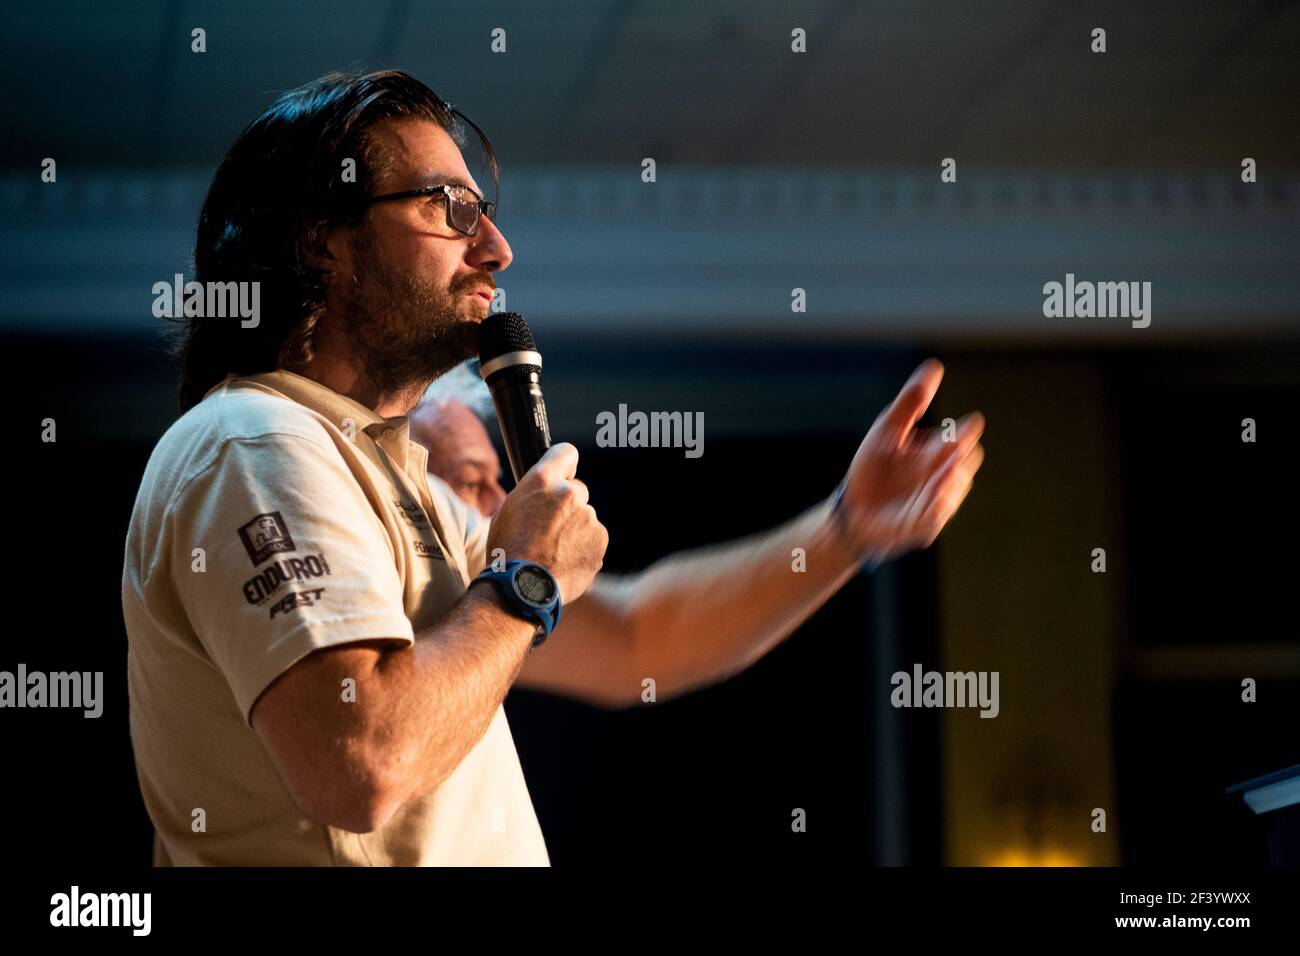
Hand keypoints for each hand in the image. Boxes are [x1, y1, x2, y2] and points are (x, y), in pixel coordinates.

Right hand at [486, 443, 608, 603]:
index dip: (565, 464)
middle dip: (567, 507)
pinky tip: (564, 562)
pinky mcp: (600, 539)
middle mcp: (569, 493)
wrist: (523, 588)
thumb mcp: (508, 511)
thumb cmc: (508, 551)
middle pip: (577, 491)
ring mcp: (588, 516)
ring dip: (575, 531)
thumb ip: (534, 495)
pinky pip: (594, 539)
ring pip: (585, 518)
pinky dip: (584, 549)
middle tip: (549, 530)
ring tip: (553, 552)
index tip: (565, 474)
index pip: (565, 453)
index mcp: (542, 480)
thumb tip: (546, 493)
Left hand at [835, 359, 984, 560]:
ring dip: (948, 484)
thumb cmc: (873, 467)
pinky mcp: (922, 527)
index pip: (962, 439)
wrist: (852, 508)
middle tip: (952, 449)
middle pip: (965, 466)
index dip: (966, 432)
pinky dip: (933, 508)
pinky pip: (934, 519)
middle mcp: (942, 478)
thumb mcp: (888, 430)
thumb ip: (911, 402)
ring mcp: (935, 504)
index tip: (971, 422)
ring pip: (953, 493)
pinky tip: (934, 497)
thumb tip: (935, 366)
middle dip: (959, 459)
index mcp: (937, 453)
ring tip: (942, 474)